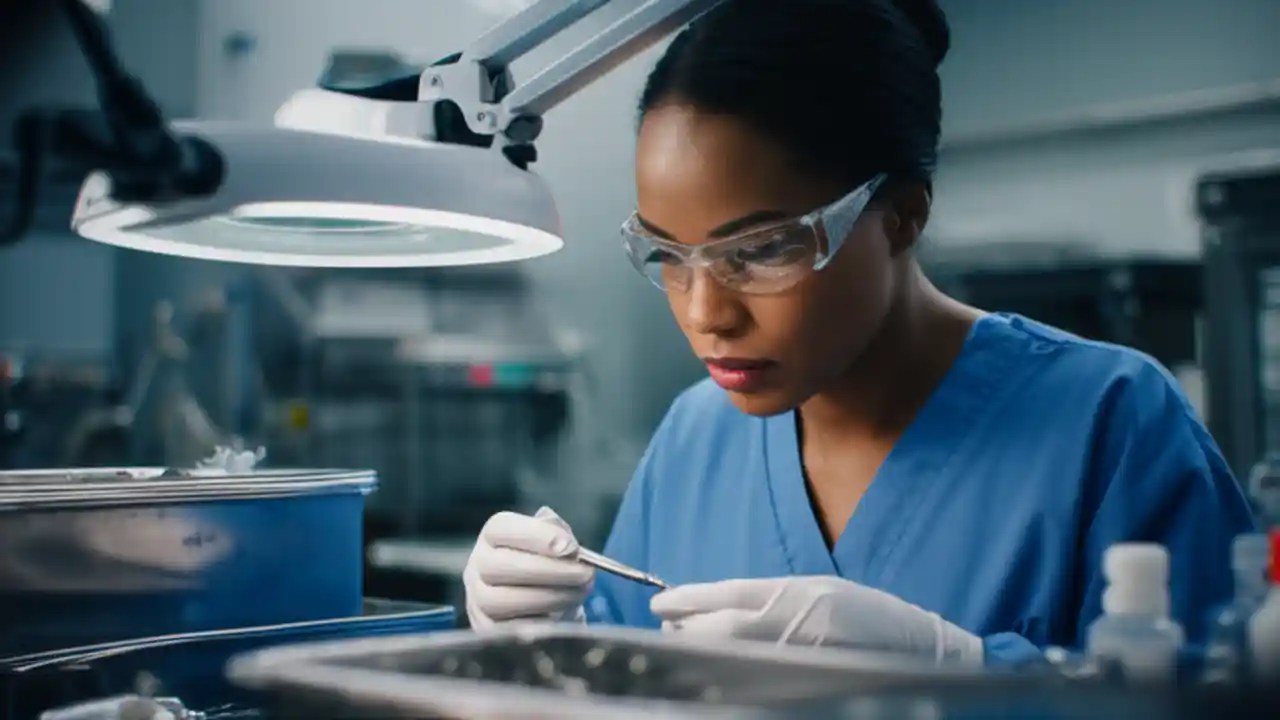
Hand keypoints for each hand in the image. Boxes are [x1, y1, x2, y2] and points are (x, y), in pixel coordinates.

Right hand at [463, 507, 593, 628]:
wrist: (537, 604)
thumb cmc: (546, 564)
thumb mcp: (553, 541)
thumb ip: (559, 534)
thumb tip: (567, 546)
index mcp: (492, 536)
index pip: (501, 528)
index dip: (537, 536)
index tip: (571, 547)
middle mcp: (477, 565)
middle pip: (501, 565)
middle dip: (550, 571)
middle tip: (585, 574)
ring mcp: (477, 599)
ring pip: (503, 600)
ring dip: (549, 598)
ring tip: (578, 594)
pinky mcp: (486, 629)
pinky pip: (509, 629)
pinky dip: (540, 623)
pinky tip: (563, 615)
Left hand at [651, 576, 982, 666]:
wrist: (925, 654)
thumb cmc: (871, 619)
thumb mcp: (819, 591)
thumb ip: (770, 597)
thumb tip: (713, 605)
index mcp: (799, 593)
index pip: (728, 596)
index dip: (688, 599)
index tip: (661, 603)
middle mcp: (795, 624)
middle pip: (720, 629)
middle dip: (688, 627)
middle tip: (669, 625)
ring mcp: (797, 657)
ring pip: (729, 654)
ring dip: (702, 648)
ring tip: (686, 644)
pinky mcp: (802, 680)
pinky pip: (750, 675)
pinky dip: (727, 669)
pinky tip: (718, 667)